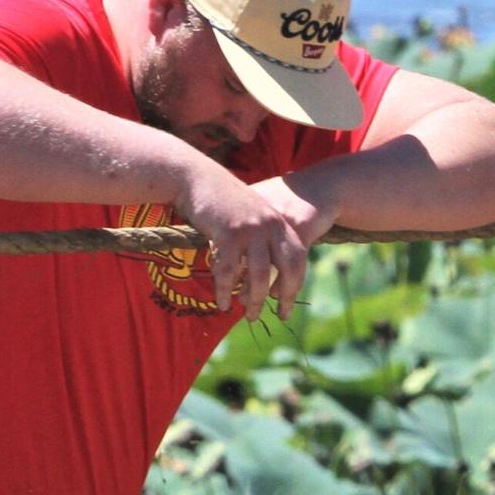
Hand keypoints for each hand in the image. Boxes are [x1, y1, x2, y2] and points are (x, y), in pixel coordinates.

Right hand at [177, 162, 316, 320]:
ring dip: (253, 299)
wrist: (197, 178)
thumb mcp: (250, 217)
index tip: (286, 306)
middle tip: (275, 316)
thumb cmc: (221, 202)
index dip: (294, 285)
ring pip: (259, 274)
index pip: (297, 259)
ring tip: (248, 315)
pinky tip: (222, 303)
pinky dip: (226, 290)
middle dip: (283, 297)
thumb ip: (261, 240)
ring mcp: (250, 229)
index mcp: (278, 222)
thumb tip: (261, 273)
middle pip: (286, 269)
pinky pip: (229, 271)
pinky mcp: (228, 233)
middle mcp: (270, 225)